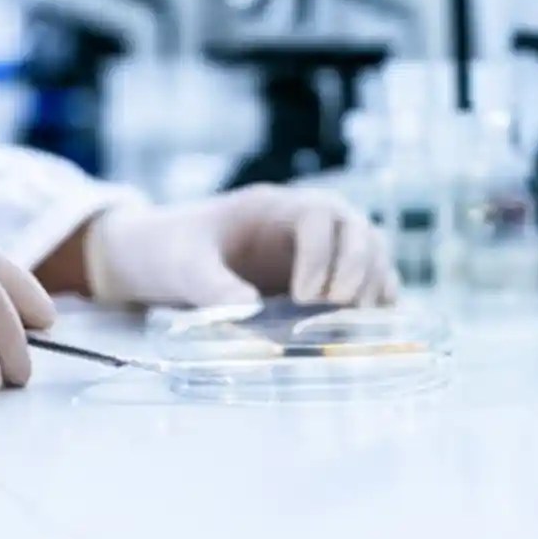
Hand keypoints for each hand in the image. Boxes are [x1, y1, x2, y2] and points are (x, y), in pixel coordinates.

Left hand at [84, 185, 398, 307]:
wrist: (162, 256)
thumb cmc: (172, 250)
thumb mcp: (183, 265)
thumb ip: (211, 285)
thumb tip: (249, 312)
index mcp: (274, 207)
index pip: (320, 215)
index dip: (322, 254)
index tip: (303, 296)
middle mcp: (306, 222)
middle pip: (359, 230)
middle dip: (358, 269)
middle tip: (334, 308)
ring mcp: (322, 248)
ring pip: (373, 254)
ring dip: (372, 287)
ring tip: (350, 326)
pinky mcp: (325, 276)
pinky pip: (368, 282)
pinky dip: (374, 303)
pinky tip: (359, 331)